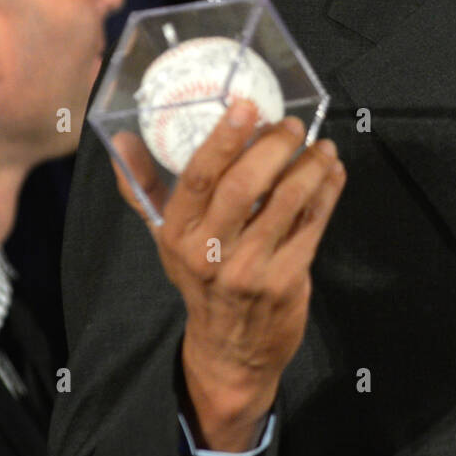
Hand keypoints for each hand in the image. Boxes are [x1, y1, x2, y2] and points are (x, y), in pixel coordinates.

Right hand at [111, 99, 345, 450]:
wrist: (231, 350)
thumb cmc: (200, 278)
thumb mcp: (166, 238)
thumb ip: (146, 187)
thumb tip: (122, 138)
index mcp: (176, 234)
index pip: (197, 178)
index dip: (223, 138)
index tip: (246, 106)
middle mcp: (208, 252)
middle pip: (244, 186)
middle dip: (273, 147)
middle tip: (292, 125)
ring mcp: (249, 269)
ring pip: (286, 203)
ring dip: (310, 167)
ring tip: (322, 146)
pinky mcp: (285, 280)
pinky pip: (312, 225)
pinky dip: (327, 193)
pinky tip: (333, 173)